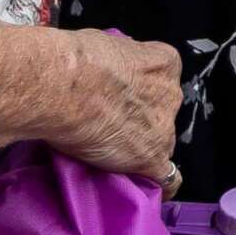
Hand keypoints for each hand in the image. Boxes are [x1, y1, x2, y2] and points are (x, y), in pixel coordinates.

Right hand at [54, 29, 185, 179]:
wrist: (65, 87)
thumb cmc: (77, 61)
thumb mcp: (106, 44)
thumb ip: (118, 63)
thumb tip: (109, 68)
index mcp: (164, 63)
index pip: (160, 78)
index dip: (140, 89)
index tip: (122, 95)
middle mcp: (170, 94)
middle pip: (161, 111)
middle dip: (141, 117)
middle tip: (110, 122)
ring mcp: (163, 129)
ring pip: (161, 142)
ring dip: (143, 147)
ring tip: (114, 154)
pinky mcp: (150, 158)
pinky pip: (166, 177)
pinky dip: (160, 185)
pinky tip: (153, 190)